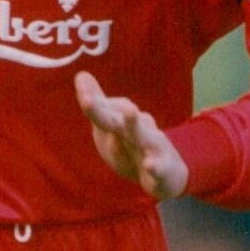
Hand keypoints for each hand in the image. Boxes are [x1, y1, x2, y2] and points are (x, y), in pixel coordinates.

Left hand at [75, 72, 188, 200]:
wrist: (169, 175)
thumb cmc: (134, 148)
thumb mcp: (113, 128)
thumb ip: (97, 104)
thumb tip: (81, 74)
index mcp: (119, 125)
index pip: (102, 110)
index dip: (90, 100)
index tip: (79, 83)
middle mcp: (136, 131)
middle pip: (115, 118)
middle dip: (101, 110)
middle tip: (86, 100)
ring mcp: (152, 147)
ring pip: (142, 135)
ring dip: (134, 124)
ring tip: (130, 111)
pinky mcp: (165, 168)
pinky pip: (160, 168)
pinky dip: (156, 166)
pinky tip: (149, 165)